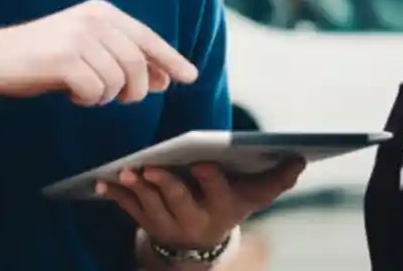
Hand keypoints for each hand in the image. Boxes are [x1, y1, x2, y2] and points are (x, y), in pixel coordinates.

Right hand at [0, 0, 198, 105]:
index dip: (171, 59)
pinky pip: (96, 91)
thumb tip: (161, 79)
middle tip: (119, 99)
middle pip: (137, 65)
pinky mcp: (66, 58)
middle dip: (134, 90)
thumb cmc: (41, 56)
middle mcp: (95, 19)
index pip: (147, 37)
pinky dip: (87, 99)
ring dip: (105, 95)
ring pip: (118, 81)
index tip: (189, 76)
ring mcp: (80, 37)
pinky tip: (71, 92)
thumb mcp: (86, 48)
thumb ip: (121, 57)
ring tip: (85, 90)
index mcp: (102, 12)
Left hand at [97, 157, 306, 252]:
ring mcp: (168, 224)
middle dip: (166, 184)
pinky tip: (100, 182)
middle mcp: (196, 220)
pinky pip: (127, 210)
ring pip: (150, 206)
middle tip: (152, 167)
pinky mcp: (146, 223)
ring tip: (126, 171)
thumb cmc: (231, 203)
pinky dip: (114, 196)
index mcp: (224, 207)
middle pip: (180, 201)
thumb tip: (302, 155)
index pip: (219, 192)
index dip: (210, 179)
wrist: (200, 246)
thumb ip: (277, 177)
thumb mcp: (255, 195)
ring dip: (137, 189)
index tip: (202, 162)